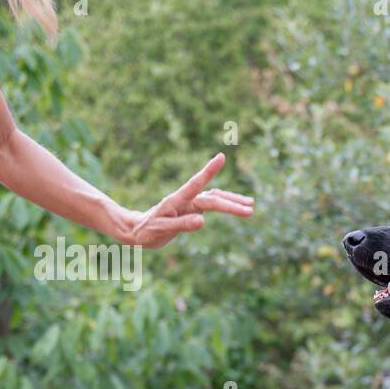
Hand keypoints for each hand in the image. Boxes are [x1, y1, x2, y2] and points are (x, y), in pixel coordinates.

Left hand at [120, 153, 252, 248]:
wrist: (138, 231)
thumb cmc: (147, 231)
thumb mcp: (162, 229)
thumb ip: (182, 225)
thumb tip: (203, 221)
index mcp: (177, 201)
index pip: (196, 184)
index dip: (209, 171)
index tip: (221, 157)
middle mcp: (186, 200)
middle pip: (213, 198)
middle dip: (232, 203)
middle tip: (250, 209)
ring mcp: (190, 204)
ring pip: (215, 199)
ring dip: (232, 202)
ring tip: (251, 206)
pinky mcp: (193, 210)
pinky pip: (213, 205)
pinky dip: (226, 205)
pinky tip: (236, 207)